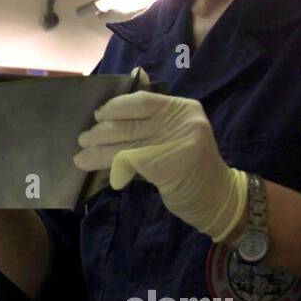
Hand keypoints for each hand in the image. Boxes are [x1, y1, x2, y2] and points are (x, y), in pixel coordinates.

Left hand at [74, 77, 245, 242]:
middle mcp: (183, 121)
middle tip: (83, 139)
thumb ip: (149, 125)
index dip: (116, 106)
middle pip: (131, 123)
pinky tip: (100, 171)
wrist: (219, 200)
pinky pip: (130, 161)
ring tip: (81, 157)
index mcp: (183, 108)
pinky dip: (112, 167)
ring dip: (99, 151)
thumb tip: (107, 114)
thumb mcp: (174, 138)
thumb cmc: (191, 168)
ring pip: (127, 143)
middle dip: (102, 132)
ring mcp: (178, 142)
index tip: (98, 115)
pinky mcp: (168, 165)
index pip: (143, 100)